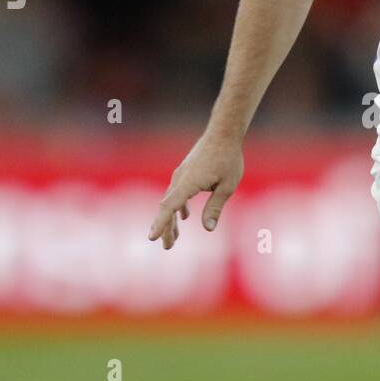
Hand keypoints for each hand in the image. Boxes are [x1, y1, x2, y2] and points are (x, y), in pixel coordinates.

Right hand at [148, 132, 243, 249]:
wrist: (223, 133)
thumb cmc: (228, 158)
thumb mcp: (227, 186)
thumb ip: (215, 207)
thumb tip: (207, 228)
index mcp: (188, 183)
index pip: (170, 207)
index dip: (160, 223)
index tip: (151, 237)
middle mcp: (180, 179)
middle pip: (168, 208)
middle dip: (166, 228)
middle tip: (167, 247)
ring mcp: (181, 175)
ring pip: (171, 201)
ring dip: (171, 220)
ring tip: (174, 239)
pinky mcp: (186, 173)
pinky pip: (177, 193)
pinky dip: (178, 207)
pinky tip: (183, 217)